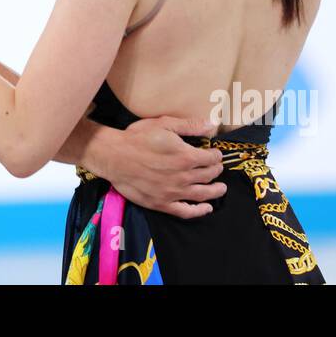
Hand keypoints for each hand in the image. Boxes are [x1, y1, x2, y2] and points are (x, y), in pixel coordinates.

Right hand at [103, 116, 227, 219]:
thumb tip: (212, 126)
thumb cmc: (137, 138)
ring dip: (215, 191)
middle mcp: (183, 177)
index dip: (216, 156)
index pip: (210, 158)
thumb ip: (189, 126)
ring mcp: (173, 192)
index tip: (215, 153)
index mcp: (186, 156)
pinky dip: (199, 211)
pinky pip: (186, 211)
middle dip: (216, 171)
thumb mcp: (163, 124)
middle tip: (217, 168)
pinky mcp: (162, 204)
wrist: (114, 156)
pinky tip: (206, 208)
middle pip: (208, 176)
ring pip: (202, 194)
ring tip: (221, 189)